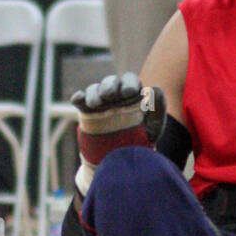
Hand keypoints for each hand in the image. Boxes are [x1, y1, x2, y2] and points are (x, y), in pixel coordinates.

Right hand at [71, 73, 164, 196]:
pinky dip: (79, 97)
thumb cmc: (143, 136)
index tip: (128, 93)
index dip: (128, 83)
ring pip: (95, 89)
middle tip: (109, 95)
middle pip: (110, 82)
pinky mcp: (86, 110)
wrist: (124, 155)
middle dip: (109, 86)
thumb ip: (158, 107)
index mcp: (132, 93)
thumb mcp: (155, 125)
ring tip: (95, 104)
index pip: (129, 80)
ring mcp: (100, 101)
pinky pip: (80, 99)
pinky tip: (78, 99)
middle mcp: (115, 94)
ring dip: (94, 94)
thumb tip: (155, 89)